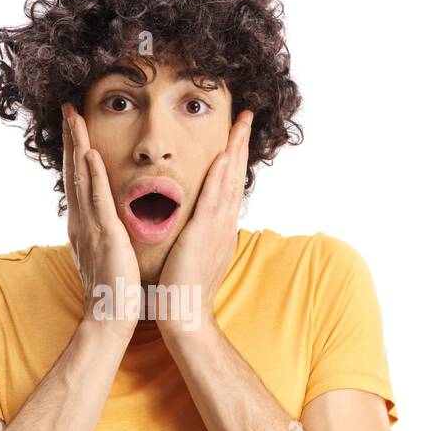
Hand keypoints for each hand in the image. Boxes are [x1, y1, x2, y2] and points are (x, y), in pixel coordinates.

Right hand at [63, 101, 141, 336]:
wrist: (110, 317)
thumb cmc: (114, 289)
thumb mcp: (108, 252)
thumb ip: (107, 232)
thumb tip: (112, 219)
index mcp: (84, 224)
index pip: (79, 180)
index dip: (75, 150)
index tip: (74, 125)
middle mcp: (81, 221)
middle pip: (73, 171)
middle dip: (70, 138)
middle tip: (67, 108)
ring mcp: (90, 227)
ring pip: (81, 178)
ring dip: (77, 145)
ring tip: (73, 118)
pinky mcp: (104, 235)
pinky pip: (97, 200)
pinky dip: (92, 175)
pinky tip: (89, 154)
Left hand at [154, 109, 253, 336]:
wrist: (185, 314)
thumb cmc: (184, 289)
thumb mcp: (194, 254)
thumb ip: (197, 235)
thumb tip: (195, 223)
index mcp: (218, 228)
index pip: (229, 185)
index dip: (234, 158)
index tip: (236, 134)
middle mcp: (222, 224)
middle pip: (235, 176)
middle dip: (240, 144)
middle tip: (246, 115)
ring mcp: (216, 228)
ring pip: (229, 181)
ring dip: (234, 150)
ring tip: (240, 123)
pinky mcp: (203, 235)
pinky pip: (213, 200)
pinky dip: (220, 178)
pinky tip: (223, 156)